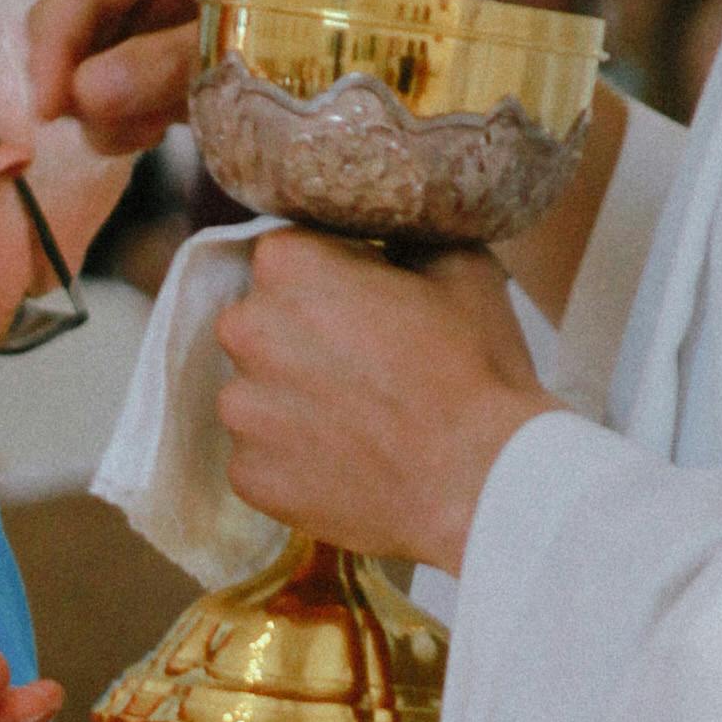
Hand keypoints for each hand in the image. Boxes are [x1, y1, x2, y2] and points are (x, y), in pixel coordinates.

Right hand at [26, 0, 450, 157]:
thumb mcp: (250, 55)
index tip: (47, 118)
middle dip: (74, 79)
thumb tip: (77, 95)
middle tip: (97, 138)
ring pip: (95, 52)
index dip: (49, 52)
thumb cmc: (351, 40)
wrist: (427, 60)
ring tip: (141, 139)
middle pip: (75, 17)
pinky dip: (128, 110)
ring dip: (102, 103)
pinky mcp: (190, 39)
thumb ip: (161, 73)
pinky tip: (153, 137)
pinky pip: (126, 74)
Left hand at [217, 236, 552, 571]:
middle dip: (305, 336)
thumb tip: (386, 240)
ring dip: (297, 399)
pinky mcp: (248, 473)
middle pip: (265, 322)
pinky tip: (350, 461)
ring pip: (259, 392)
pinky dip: (297, 458)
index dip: (334, 276)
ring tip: (362, 419)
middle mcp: (245, 330)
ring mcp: (240, 410)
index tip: (370, 303)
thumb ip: (402, 237)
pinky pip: (263, 455)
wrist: (481, 484)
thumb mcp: (459, 267)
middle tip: (369, 365)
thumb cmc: (474, 371)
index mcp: (287, 266)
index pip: (291, 255)